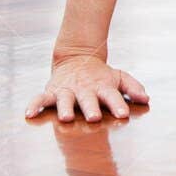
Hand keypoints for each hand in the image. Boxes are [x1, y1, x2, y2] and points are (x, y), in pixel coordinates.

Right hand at [25, 53, 148, 121]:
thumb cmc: (101, 76)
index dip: (117, 105)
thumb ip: (133, 88)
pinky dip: (35, 104)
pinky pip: (41, 98)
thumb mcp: (119, 78)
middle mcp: (85, 90)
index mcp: (103, 87)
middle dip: (91, 108)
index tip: (123, 114)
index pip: (112, 96)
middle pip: (88, 100)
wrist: (78, 59)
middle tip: (94, 117)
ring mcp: (67, 91)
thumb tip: (146, 99)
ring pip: (65, 100)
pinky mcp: (52, 91)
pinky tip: (29, 114)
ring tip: (65, 117)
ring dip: (65, 108)